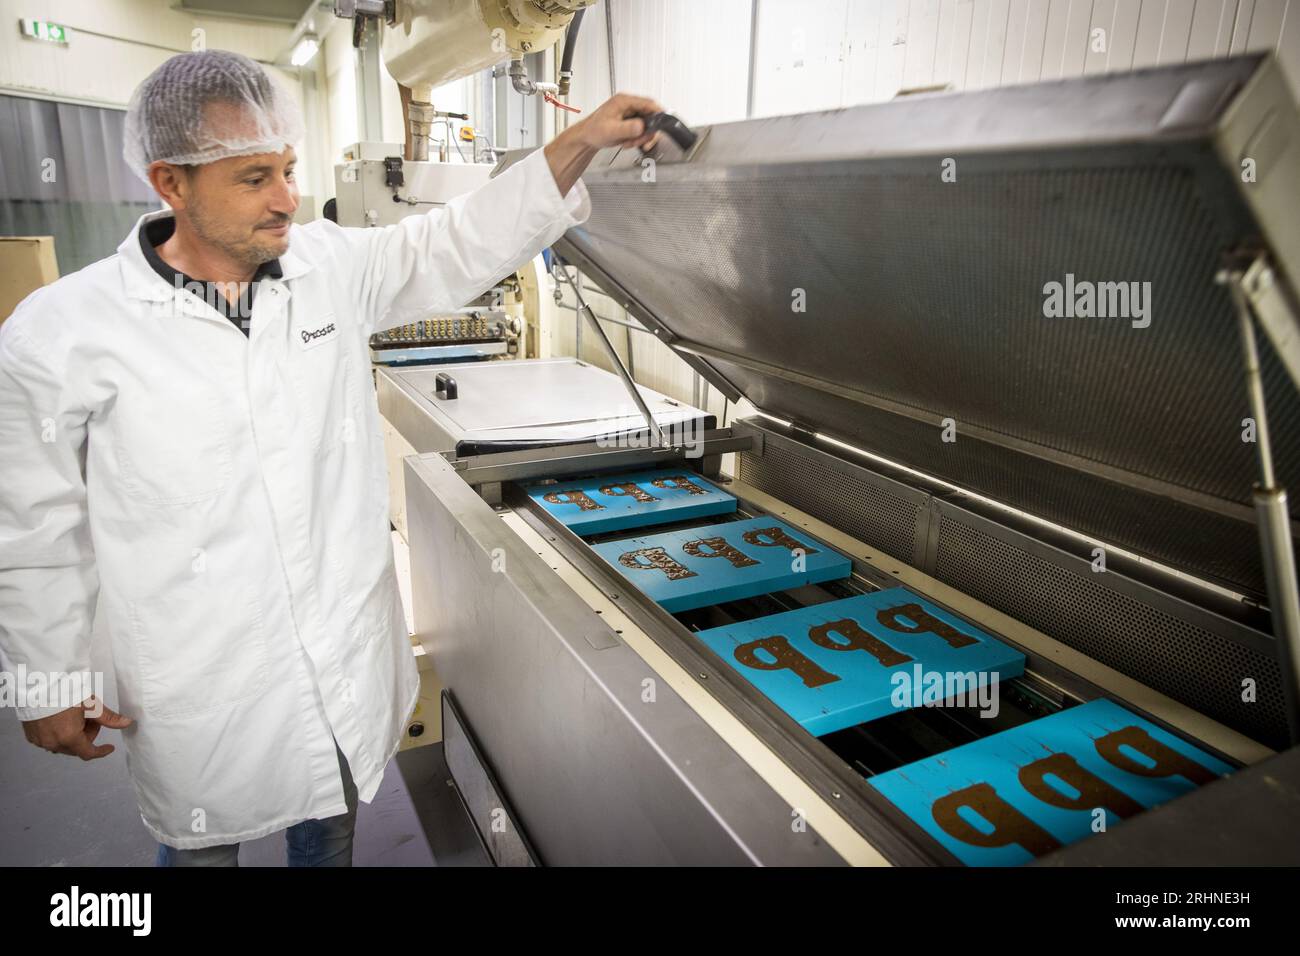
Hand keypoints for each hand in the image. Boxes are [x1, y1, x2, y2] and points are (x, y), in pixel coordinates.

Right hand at [22, 696, 133, 759]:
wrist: (38, 685)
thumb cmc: (65, 693)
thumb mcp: (91, 705)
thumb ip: (109, 718)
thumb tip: (127, 723)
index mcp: (69, 738)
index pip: (88, 753)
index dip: (101, 751)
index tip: (109, 747)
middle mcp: (53, 743)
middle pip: (76, 747)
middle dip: (87, 735)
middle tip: (89, 718)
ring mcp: (40, 741)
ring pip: (63, 744)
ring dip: (72, 735)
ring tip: (74, 715)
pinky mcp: (30, 735)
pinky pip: (49, 740)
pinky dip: (58, 733)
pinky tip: (61, 718)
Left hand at [544, 92, 665, 195]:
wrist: (586, 138)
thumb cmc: (593, 131)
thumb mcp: (611, 131)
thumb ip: (628, 128)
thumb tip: (642, 126)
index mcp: (624, 101)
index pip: (648, 103)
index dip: (658, 114)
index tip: (663, 124)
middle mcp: (628, 105)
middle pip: (650, 116)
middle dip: (646, 132)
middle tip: (640, 141)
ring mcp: (630, 113)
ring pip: (647, 125)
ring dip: (641, 137)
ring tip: (629, 142)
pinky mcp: (630, 122)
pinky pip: (641, 130)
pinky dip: (637, 139)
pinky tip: (628, 142)